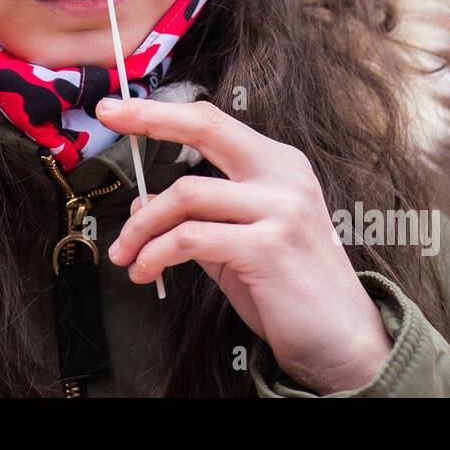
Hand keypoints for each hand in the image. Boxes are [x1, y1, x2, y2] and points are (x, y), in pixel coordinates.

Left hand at [97, 97, 393, 393]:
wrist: (342, 340)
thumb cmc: (288, 289)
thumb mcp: (237, 243)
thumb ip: (197, 217)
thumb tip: (143, 201)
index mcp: (279, 165)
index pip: (212, 123)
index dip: (161, 112)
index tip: (118, 109)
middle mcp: (283, 176)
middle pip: (205, 128)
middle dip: (150, 119)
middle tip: (108, 122)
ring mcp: (280, 208)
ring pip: (184, 194)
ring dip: (141, 227)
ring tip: (125, 255)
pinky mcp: (268, 247)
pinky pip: (190, 239)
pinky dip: (156, 254)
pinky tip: (146, 271)